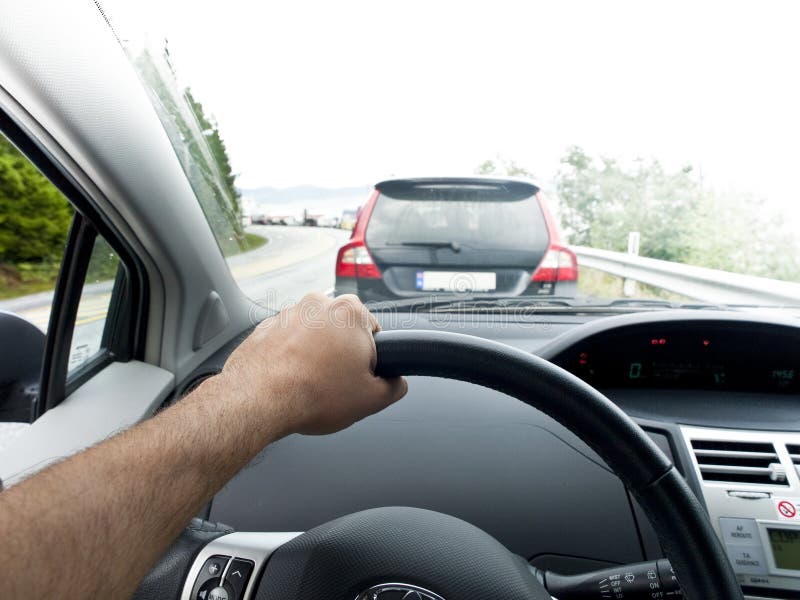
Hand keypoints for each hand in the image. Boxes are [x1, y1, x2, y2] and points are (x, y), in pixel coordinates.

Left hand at [219, 293, 406, 434]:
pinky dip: (289, 358)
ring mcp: (289, 313)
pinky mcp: (265, 327)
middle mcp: (319, 304)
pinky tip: (288, 381)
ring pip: (313, 336)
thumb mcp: (371, 400)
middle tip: (334, 385)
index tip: (358, 379)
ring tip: (308, 385)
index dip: (369, 362)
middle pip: (342, 332)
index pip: (374, 335)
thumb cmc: (313, 394)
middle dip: (340, 356)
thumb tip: (396, 383)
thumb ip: (394, 387)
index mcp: (351, 312)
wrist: (257, 400)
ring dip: (314, 356)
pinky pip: (287, 342)